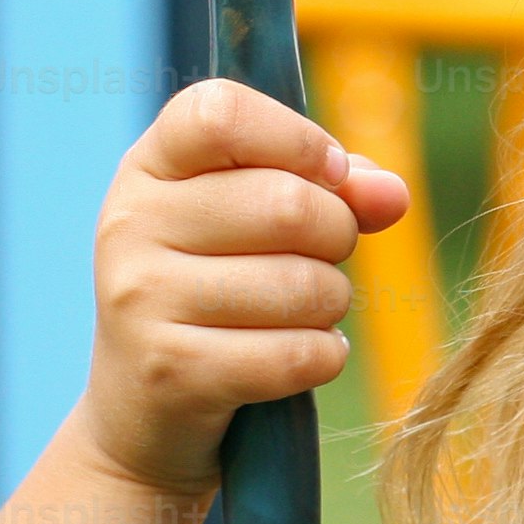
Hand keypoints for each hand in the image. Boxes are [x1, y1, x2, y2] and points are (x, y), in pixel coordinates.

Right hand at [76, 78, 411, 494]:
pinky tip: (300, 356)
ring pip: (303, 284)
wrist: (148, 411)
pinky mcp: (171, 372)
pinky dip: (324, 356)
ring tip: (305, 311)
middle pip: (287, 204)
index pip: (222, 112)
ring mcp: (142, 299)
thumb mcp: (258, 221)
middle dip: (337, 235)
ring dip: (331, 302)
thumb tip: (392, 194)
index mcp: (149, 165)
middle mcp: (131, 224)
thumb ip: (334, 188)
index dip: (298, 139)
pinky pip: (298, 354)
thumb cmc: (221, 290)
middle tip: (322, 258)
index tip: (325, 174)